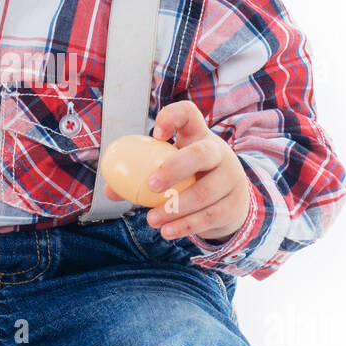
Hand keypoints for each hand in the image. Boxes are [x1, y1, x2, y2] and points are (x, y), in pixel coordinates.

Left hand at [107, 101, 251, 242]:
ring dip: (175, 208)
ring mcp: (231, 179)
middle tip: (151, 186)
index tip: (156, 134)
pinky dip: (186, 226)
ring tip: (151, 220)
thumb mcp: (170, 169)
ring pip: (204, 192)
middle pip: (200, 153)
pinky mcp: (235, 205)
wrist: (229, 203)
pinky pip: (209, 217)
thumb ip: (141, 175)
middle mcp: (218, 153)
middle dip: (175, 168)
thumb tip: (111, 189)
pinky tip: (168, 231)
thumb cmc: (190, 179)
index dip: (172, 118)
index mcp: (198, 136)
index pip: (188, 114)